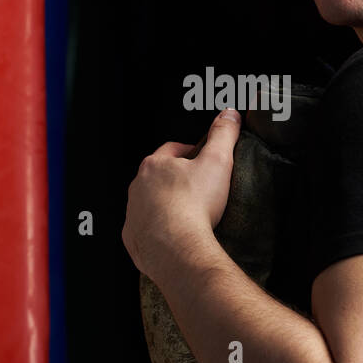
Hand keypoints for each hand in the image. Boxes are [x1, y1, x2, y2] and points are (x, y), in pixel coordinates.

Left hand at [122, 108, 242, 282]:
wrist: (178, 248)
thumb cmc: (195, 204)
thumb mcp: (217, 162)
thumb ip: (223, 135)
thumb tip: (230, 114)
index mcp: (154, 165)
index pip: (171, 150)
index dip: (188, 153)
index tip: (201, 162)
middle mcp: (137, 187)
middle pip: (157, 177)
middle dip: (174, 180)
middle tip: (197, 189)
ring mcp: (133, 214)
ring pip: (148, 204)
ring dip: (164, 206)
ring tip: (188, 215)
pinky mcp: (133, 238)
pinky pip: (144, 230)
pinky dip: (157, 231)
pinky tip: (174, 236)